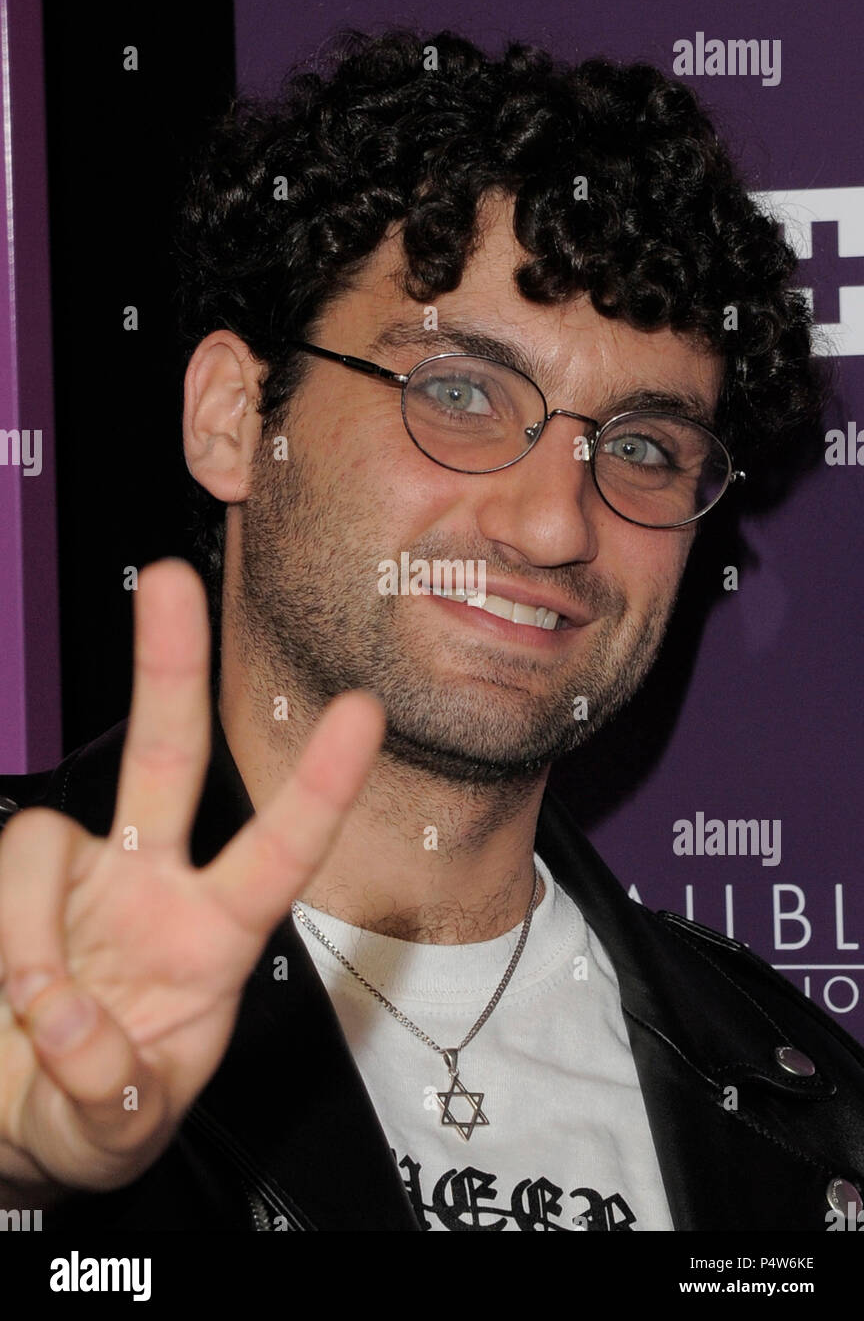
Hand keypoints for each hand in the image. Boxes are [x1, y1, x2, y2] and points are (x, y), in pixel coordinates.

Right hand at [0, 559, 384, 1198]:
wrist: (9, 1128)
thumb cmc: (91, 1116)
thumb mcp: (121, 1133)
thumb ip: (114, 1096)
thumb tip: (73, 1020)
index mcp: (214, 937)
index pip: (279, 850)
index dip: (320, 783)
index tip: (362, 710)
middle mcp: (149, 886)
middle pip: (163, 758)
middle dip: (167, 667)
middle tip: (167, 580)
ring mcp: (74, 880)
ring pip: (44, 838)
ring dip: (32, 932)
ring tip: (38, 1016)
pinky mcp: (18, 889)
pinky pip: (7, 875)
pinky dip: (11, 943)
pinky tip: (13, 1005)